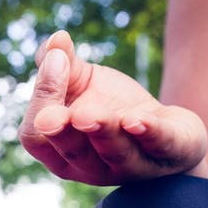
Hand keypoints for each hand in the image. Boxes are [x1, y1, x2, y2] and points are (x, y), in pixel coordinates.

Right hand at [18, 30, 207, 185]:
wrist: (165, 127)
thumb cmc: (113, 108)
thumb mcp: (84, 83)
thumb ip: (63, 63)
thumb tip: (56, 40)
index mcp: (61, 153)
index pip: (36, 137)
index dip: (41, 100)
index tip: (56, 60)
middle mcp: (91, 168)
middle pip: (71, 152)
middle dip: (64, 132)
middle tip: (57, 115)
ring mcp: (131, 166)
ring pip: (115, 153)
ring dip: (103, 132)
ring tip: (92, 115)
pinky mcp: (170, 154)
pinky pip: (159, 145)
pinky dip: (148, 132)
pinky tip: (137, 119)